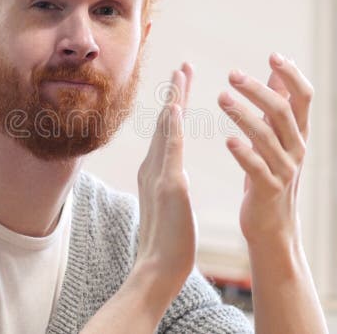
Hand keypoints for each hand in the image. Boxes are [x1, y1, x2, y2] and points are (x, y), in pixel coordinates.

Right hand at [135, 62, 194, 299]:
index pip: (168, 130)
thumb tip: (173, 176)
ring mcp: (158, 175)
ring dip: (173, 99)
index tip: (183, 82)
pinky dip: (171, 127)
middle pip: (165, 122)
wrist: (157, 270)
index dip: (175, 105)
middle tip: (183, 66)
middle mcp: (153, 168)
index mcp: (156, 172)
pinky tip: (176, 107)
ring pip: (166, 129)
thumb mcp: (171, 206)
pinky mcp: (168, 187)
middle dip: (174, 92)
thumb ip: (169, 187)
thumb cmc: (168, 244)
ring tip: (181, 73)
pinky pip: (170, 151)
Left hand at [217, 52, 313, 246]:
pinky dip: (244, 153)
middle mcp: (296, 149)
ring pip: (267, 136)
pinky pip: (257, 168)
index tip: (274, 55)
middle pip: (283, 111)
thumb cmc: (271, 175)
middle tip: (231, 74)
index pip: (304, 97)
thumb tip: (279, 72)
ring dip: (244, 115)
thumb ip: (278, 106)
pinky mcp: (268, 190)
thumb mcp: (278, 139)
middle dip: (258, 90)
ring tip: (222, 98)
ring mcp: (284, 170)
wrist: (272, 226)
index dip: (292, 75)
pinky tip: (228, 141)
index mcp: (298, 133)